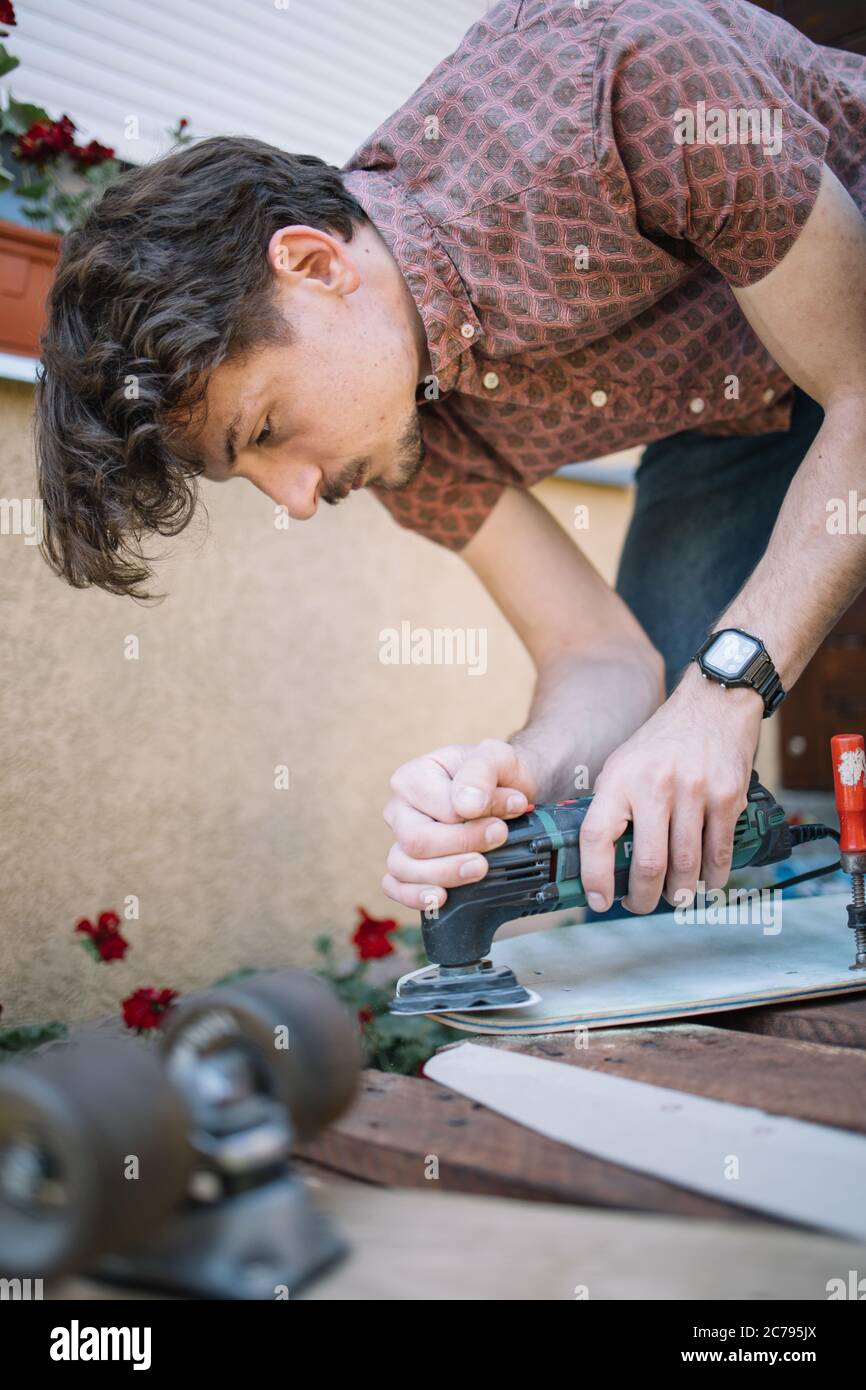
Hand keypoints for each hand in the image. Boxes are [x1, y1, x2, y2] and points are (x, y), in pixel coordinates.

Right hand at [382, 739, 538, 912]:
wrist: (508, 791)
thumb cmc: (496, 773)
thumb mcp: (496, 757)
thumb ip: (481, 772)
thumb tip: (468, 805)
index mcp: (413, 777)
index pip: (438, 808)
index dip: (475, 816)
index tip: (513, 807)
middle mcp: (400, 809)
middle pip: (416, 841)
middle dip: (462, 845)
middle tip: (499, 837)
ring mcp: (401, 840)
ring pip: (403, 867)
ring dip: (445, 873)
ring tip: (480, 868)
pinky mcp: (407, 866)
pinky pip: (394, 886)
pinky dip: (415, 896)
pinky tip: (442, 897)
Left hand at [578, 670, 763, 913]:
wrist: (715, 702)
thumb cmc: (665, 739)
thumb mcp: (624, 762)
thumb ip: (614, 804)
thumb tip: (602, 857)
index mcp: (621, 779)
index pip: (598, 836)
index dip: (596, 876)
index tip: (598, 900)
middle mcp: (656, 785)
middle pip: (649, 863)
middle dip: (644, 898)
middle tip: (641, 905)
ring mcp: (694, 791)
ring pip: (687, 865)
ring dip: (680, 892)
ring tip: (675, 896)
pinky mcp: (727, 796)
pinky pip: (719, 851)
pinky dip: (713, 877)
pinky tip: (707, 883)